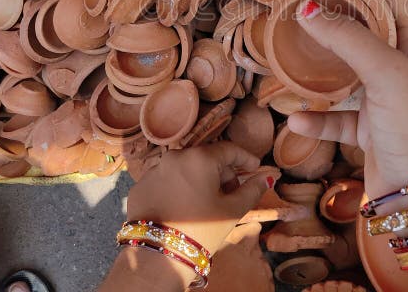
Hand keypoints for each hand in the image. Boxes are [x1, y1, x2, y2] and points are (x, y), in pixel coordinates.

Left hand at [126, 142, 270, 254]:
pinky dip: (178, 188)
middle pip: (207, 158)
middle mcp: (175, 157)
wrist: (158, 257)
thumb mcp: (232, 210)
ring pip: (185, 168)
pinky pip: (166, 180)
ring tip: (207, 202)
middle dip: (222, 172)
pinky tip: (184, 208)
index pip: (229, 149)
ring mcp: (154, 170)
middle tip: (231, 193)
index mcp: (200, 158)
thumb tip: (267, 177)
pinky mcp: (140, 186)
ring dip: (199, 179)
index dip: (245, 158)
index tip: (254, 168)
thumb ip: (252, 189)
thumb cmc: (202, 230)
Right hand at [287, 0, 407, 200]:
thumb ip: (349, 38)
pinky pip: (336, 118)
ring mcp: (385, 100)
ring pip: (345, 73)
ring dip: (318, 68)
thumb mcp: (387, 73)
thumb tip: (309, 9)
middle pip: (365, 30)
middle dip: (334, 18)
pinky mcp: (369, 131)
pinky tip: (295, 117)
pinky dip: (316, 117)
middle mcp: (402, 68)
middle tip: (299, 7)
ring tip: (289, 56)